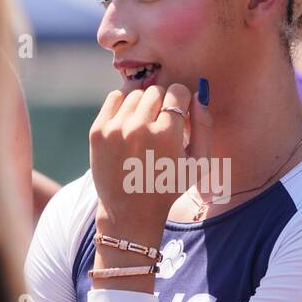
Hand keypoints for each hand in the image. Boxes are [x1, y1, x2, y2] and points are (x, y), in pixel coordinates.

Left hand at [89, 83, 206, 234]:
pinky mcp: (98, 131)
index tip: (180, 113)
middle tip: (163, 120)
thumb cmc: (168, 187)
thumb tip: (198, 95)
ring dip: (144, 103)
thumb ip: (204, 127)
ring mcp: (115, 129)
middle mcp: (139, 128)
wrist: (130, 212)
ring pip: (135, 93)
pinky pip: (115, 97)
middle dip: (164, 101)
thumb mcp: (198, 164)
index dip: (182, 100)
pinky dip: (124, 102)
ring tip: (146, 122)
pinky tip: (130, 117)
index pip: (177, 91)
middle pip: (156, 90)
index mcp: (167, 135)